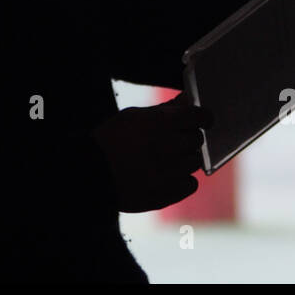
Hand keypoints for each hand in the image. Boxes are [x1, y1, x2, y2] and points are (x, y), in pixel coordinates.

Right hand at [90, 94, 212, 212]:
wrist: (90, 175)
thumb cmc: (110, 141)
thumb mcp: (133, 116)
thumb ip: (165, 109)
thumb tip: (187, 99)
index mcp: (159, 123)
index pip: (198, 116)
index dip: (203, 117)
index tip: (203, 120)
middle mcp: (167, 147)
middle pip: (197, 140)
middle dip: (189, 138)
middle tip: (174, 140)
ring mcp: (168, 172)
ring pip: (195, 162)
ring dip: (185, 159)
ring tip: (165, 159)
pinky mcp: (167, 194)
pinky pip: (191, 184)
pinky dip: (183, 180)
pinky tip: (167, 175)